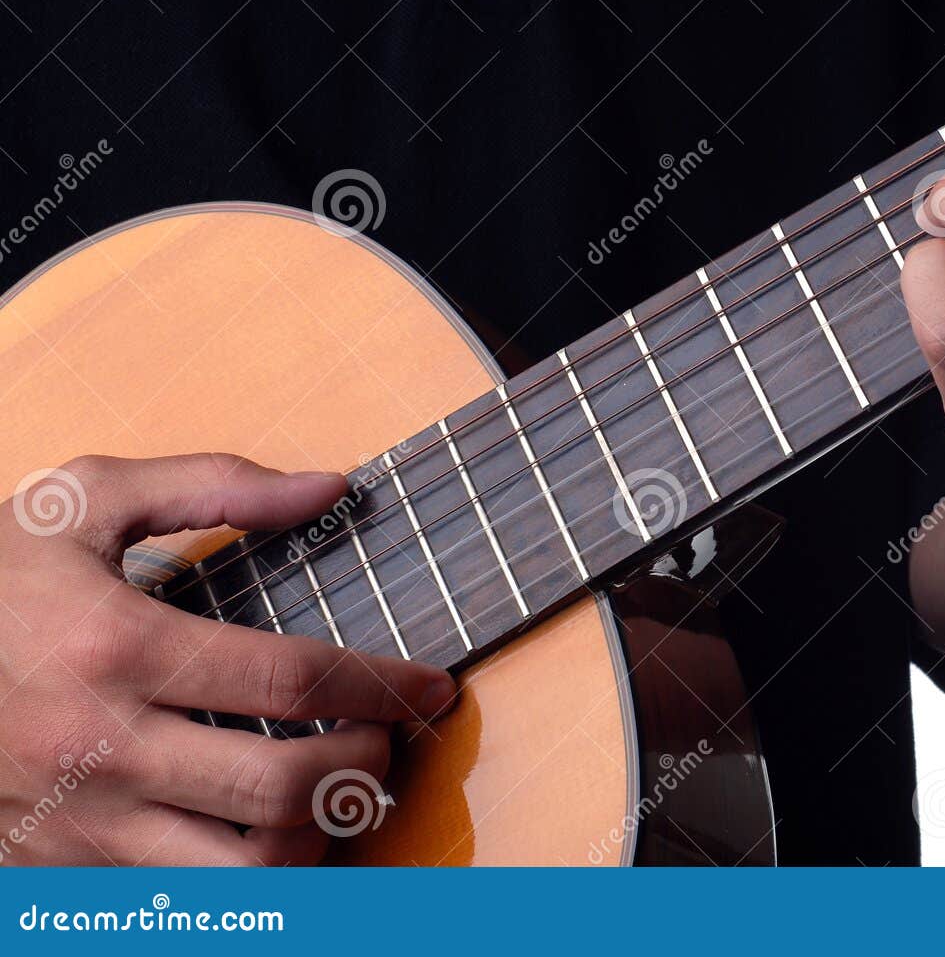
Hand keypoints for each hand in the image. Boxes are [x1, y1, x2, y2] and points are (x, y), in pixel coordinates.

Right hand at [0, 453, 453, 864]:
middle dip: (366, 767)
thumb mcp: (80, 500)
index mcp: (118, 648)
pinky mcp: (62, 873)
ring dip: (319, 839)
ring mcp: (80, 824)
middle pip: (282, 790)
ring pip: (242, 875)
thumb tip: (330, 487)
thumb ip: (213, 486)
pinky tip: (274, 838)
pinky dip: (253, 885)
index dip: (384, 685)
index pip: (293, 681)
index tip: (434, 683)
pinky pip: (185, 907)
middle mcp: (103, 747)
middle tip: (387, 737)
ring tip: (339, 793)